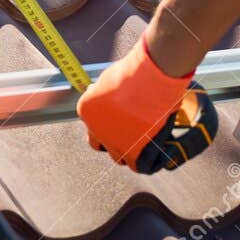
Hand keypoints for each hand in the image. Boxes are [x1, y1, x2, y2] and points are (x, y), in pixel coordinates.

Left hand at [76, 36, 217, 172]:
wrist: (150, 80)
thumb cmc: (133, 73)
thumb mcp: (109, 79)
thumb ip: (103, 92)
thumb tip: (101, 93)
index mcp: (85, 110)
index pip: (92, 124)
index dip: (107, 121)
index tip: (120, 118)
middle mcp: (96, 129)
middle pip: (100, 144)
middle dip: (112, 139)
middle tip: (129, 132)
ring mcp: (114, 143)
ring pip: (118, 157)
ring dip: (129, 151)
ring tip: (144, 142)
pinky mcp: (133, 153)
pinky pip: (138, 166)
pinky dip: (145, 163)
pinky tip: (154, 154)